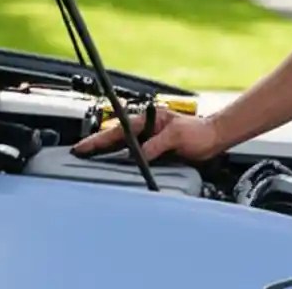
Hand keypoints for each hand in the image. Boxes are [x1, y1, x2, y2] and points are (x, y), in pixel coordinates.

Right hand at [71, 107, 220, 162]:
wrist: (213, 138)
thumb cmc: (199, 132)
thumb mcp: (176, 136)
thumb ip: (157, 145)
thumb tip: (140, 155)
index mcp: (148, 121)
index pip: (118, 131)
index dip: (99, 140)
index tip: (83, 146)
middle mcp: (146, 130)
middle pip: (115, 138)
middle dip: (96, 146)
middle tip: (78, 154)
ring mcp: (149, 140)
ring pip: (122, 148)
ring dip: (106, 154)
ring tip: (88, 161)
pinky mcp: (155, 151)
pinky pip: (133, 157)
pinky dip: (121, 162)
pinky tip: (113, 168)